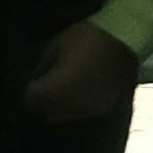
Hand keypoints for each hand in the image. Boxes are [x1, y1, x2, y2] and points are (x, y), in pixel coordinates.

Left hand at [22, 19, 139, 130]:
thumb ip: (41, 65)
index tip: (28, 82)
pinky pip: (81, 113)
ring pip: (64, 115)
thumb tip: (32, 77)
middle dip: (41, 101)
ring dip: (58, 105)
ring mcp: (90, 109)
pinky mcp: (103, 109)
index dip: (27, 91)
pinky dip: (75, 105)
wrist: (124, 37)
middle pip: (47, 112)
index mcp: (59, 87)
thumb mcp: (56, 45)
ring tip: (59, 88)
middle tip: (42, 86)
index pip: (32, 100)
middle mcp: (73, 104)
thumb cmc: (86, 37)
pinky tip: (77, 91)